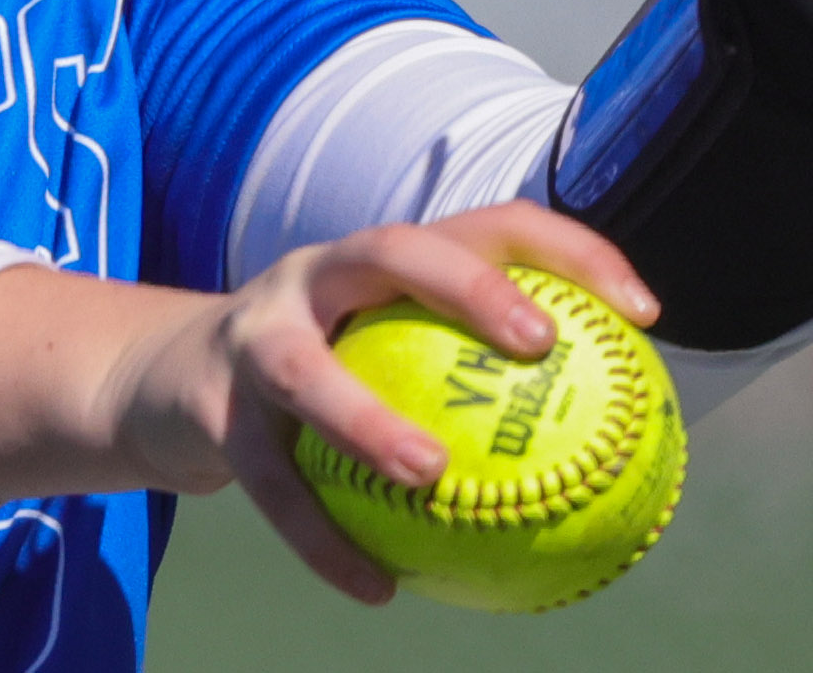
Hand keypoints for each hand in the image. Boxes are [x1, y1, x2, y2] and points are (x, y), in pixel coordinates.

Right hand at [0, 202, 655, 603]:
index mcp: (380, 262)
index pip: (488, 224)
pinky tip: (377, 588)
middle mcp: (318, 277)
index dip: (569, 252)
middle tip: (538, 344)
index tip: (643, 312)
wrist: (168, 382)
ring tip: (429, 477)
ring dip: (366, 419)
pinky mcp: (210, 404)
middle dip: (467, 286)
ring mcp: (257, 334)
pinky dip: (322, 537)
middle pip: (393, 249)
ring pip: (306, 370)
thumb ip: (481, 389)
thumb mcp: (390, 360)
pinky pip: (270, 480)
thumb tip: (619, 457)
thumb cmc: (320, 379)